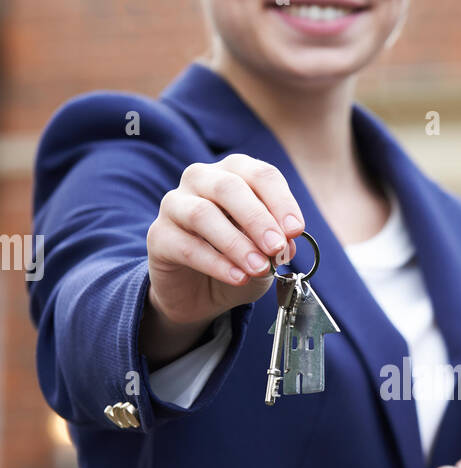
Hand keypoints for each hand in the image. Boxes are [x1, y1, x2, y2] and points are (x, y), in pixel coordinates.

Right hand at [145, 154, 304, 328]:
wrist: (199, 293)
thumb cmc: (238, 261)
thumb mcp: (266, 253)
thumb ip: (276, 244)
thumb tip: (286, 241)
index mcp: (234, 174)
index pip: (260, 175)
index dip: (281, 201)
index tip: (296, 230)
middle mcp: (201, 179)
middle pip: (229, 187)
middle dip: (257, 218)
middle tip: (276, 247)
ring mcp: (175, 205)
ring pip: (202, 213)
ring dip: (235, 242)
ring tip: (258, 267)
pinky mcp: (158, 236)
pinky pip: (186, 245)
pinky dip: (216, 263)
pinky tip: (238, 278)